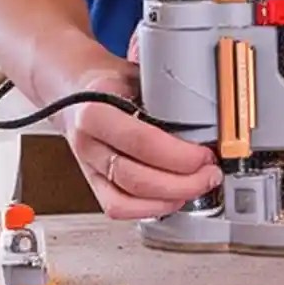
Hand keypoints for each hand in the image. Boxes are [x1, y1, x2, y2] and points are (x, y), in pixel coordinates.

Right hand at [64, 57, 221, 219]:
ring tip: (196, 187)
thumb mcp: (136, 75)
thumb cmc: (110, 82)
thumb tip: (206, 113)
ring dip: (169, 199)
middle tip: (209, 175)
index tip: (205, 155)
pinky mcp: (94, 184)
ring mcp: (89, 167)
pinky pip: (118, 208)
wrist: (74, 90)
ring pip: (127, 199)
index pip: (141, 141)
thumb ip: (163, 95)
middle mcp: (88, 143)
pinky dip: (149, 209)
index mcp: (94, 110)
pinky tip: (172, 199)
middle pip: (136, 178)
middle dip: (182, 183)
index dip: (179, 155)